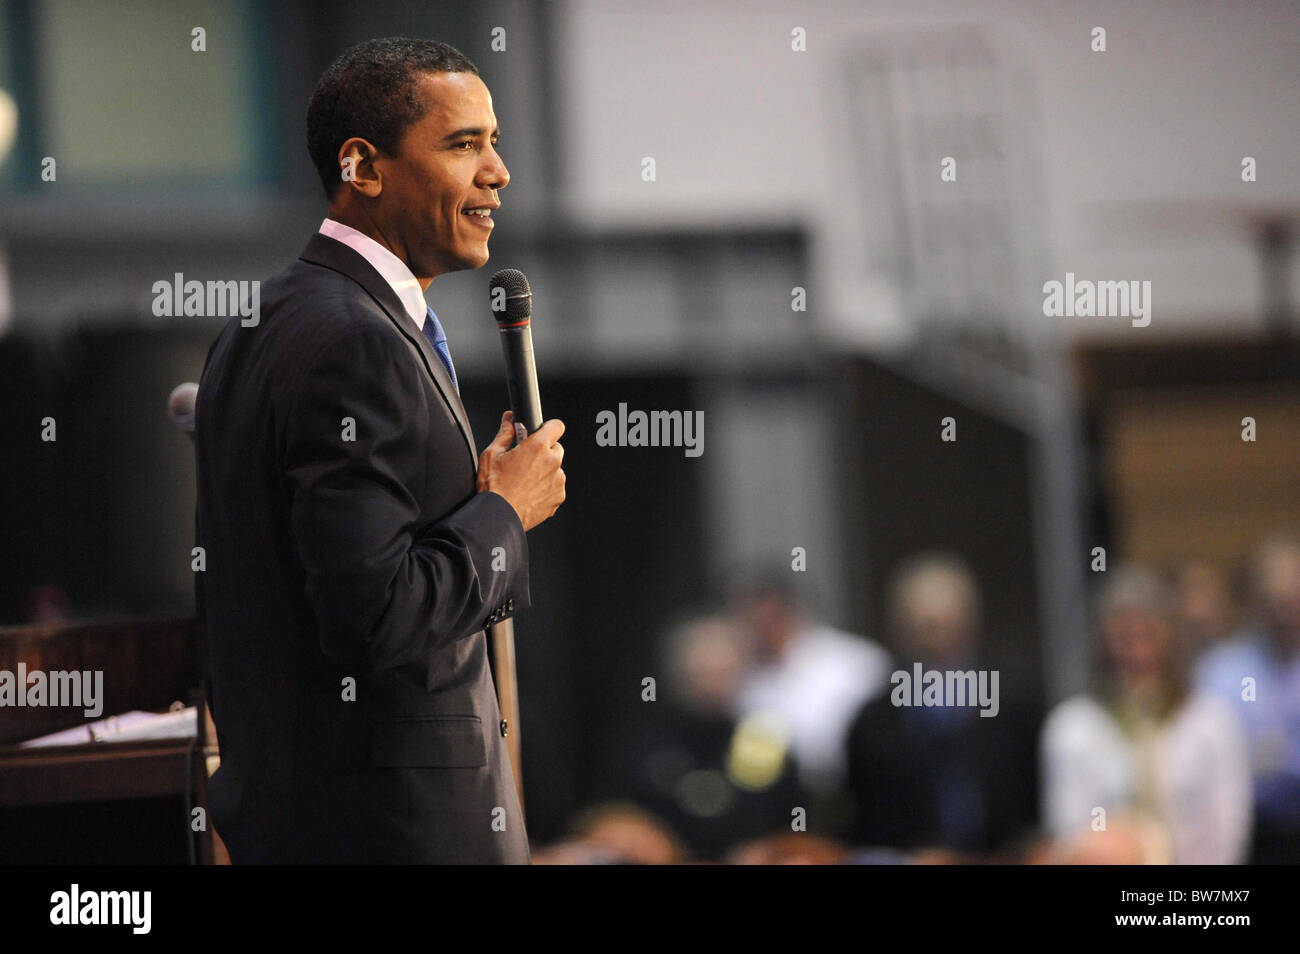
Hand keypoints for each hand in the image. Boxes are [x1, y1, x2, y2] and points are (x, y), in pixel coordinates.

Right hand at [477, 411, 565, 530]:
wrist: (498, 516)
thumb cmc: (494, 488)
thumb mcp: (492, 454)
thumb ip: (505, 433)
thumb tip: (509, 420)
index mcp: (537, 447)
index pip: (557, 426)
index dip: (548, 427)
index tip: (542, 431)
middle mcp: (552, 462)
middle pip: (556, 448)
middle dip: (543, 451)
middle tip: (526, 460)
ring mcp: (558, 481)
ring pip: (556, 468)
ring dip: (545, 470)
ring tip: (525, 480)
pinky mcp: (559, 497)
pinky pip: (556, 486)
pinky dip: (546, 487)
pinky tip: (529, 491)